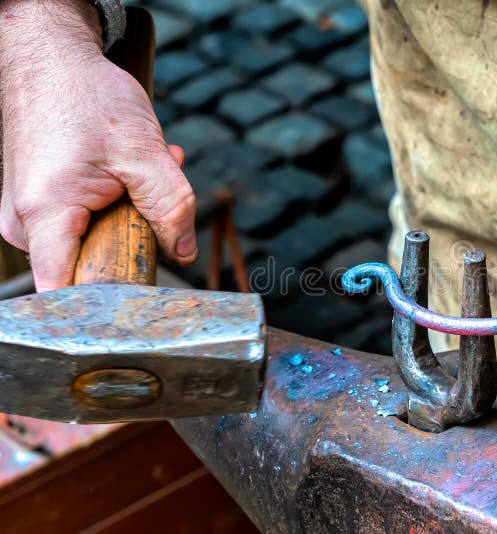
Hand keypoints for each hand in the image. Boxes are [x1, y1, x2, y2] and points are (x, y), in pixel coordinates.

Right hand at [0, 0, 197, 291]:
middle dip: (131, 235)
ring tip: (140, 170)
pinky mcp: (38, 206)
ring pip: (89, 241)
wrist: (51, 59)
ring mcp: (27, 215)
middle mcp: (25, 223)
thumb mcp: (143, 152)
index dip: (104, 304)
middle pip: (87, 266)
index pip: (65, 291)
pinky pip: (79, 223)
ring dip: (126, 211)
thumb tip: (184, 252)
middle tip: (150, 192)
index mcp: (45, 213)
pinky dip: (110, 201)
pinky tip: (125, 171)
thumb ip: (171, 207)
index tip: (138, 304)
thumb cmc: (87, 96)